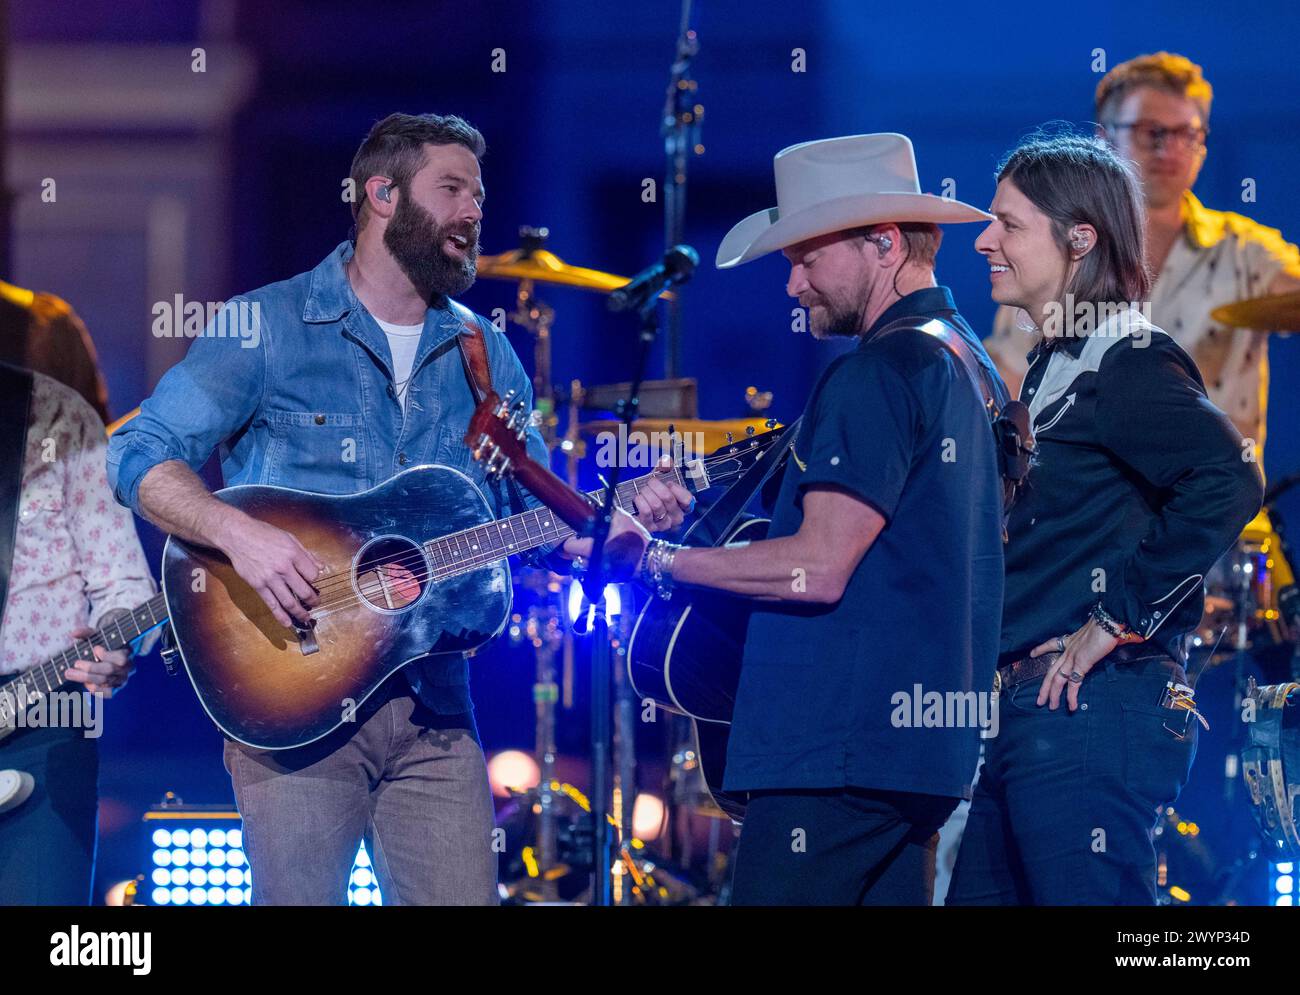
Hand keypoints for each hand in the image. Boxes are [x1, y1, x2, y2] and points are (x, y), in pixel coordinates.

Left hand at [64, 626, 132, 695]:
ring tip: (69, 673)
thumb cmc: (105, 644)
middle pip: (108, 671)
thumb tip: (74, 633)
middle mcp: (127, 668)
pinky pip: (105, 693)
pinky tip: (84, 683)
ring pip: (103, 681)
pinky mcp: (115, 689)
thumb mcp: (99, 636)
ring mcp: (121, 679)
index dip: (107, 655)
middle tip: (75, 664)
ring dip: (85, 678)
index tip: (95, 649)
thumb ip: (87, 633)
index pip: (120, 659)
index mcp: (127, 654)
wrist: (113, 657)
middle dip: (90, 668)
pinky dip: (93, 689)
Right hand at [218, 513, 323, 628]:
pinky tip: (288, 623)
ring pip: (289, 601)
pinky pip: (271, 604)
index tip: (314, 581)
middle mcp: (283, 568)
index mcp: (293, 554)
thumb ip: (306, 554)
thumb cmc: (264, 534)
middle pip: (304, 590)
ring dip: (300, 612)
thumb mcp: (289, 538)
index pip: (313, 574)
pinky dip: (280, 616)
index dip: (316, 579)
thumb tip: (322, 567)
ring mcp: (269, 578)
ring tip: (306, 617)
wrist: (237, 536)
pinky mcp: (258, 585)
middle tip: (316, 603)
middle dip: (313, 600)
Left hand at [561, 509, 650, 580]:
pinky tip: (609, 557)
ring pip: (585, 564)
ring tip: (599, 549)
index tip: (577, 535)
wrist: (650, 560)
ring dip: (588, 557)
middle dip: (579, 548)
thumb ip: (609, 513)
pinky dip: (599, 564)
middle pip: (574, 556)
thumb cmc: (636, 541)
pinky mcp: (606, 579)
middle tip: (588, 541)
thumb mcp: (623, 520)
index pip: (568, 546)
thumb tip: (599, 507)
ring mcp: (598, 573)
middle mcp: (591, 563)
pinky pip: (596, 570)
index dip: (571, 539)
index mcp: (591, 548)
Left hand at [630, 456, 693, 533]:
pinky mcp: (650, 528)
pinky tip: (638, 499)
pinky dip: (640, 501)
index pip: (687, 500)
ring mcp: (663, 524)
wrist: (634, 510)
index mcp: (683, 507)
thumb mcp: (661, 480)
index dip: (676, 489)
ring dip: (646, 493)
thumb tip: (666, 461)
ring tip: (642, 491)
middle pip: (668, 498)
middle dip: (655, 486)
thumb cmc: (652, 494)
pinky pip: (646, 511)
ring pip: (656, 504)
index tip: (669, 483)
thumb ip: (665, 469)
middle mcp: (676, 518)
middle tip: (650, 483)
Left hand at [1031, 618, 1120, 710]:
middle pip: (1051, 671)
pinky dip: (1071, 697)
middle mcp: (1069, 649)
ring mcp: (1073, 657)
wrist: (1109, 622)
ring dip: (1053, 695)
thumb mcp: (1098, 633)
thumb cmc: (1108, 625)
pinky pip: (1073, 684)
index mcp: (1072, 640)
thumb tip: (1114, 642)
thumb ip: (1098, 641)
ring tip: (1051, 707)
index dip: (1041, 649)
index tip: (1032, 654)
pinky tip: (1071, 706)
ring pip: (1057, 680)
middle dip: (1044, 687)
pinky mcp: (1081, 664)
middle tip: (1039, 699)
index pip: (1052, 644)